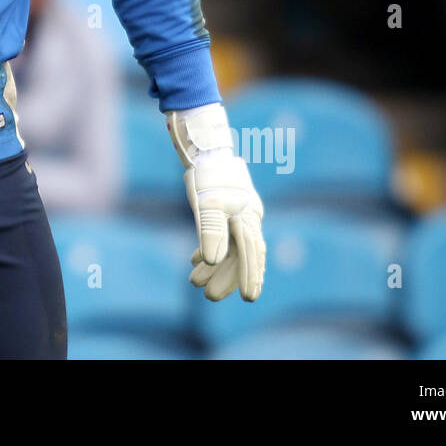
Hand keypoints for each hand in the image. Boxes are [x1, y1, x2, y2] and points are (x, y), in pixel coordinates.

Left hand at [166, 103, 265, 301]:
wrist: (205, 148)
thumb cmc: (206, 174)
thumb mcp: (205, 202)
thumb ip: (211, 230)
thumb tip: (215, 260)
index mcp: (247, 215)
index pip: (250, 251)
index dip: (249, 274)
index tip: (247, 296)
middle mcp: (247, 217)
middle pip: (242, 254)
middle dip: (228, 277)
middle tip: (210, 297)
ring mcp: (238, 215)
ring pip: (231, 248)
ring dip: (215, 266)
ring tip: (194, 283)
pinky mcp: (227, 212)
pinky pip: (223, 238)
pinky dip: (210, 250)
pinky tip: (195, 261)